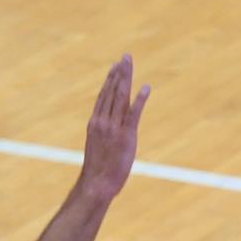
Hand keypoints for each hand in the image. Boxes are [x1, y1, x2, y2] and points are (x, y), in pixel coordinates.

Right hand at [79, 55, 149, 200]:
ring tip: (130, 64)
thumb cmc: (98, 169)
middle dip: (119, 73)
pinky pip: (133, 114)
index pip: (104, 95)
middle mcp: (103, 121)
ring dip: (126, 79)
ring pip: (120, 97)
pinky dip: (139, 99)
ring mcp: (114, 127)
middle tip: (125, 57)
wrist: (97, 183)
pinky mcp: (126, 136)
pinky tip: (145, 87)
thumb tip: (106, 128)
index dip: (110, 79)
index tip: (115, 66)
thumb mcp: (98, 146)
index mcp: (96, 122)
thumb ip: (103, 133)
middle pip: (112, 91)